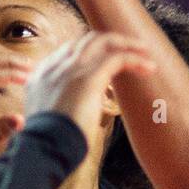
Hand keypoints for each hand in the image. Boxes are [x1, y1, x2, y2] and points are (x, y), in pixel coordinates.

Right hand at [25, 32, 155, 148]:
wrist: (43, 148)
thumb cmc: (47, 144)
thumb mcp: (46, 121)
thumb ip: (57, 110)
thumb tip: (73, 115)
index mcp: (39, 77)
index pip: (68, 52)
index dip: (90, 53)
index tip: (108, 61)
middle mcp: (54, 67)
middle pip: (86, 41)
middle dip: (110, 42)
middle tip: (131, 49)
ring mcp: (70, 70)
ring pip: (103, 41)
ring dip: (126, 44)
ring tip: (145, 52)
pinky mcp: (88, 78)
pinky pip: (118, 58)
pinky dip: (135, 59)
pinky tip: (149, 68)